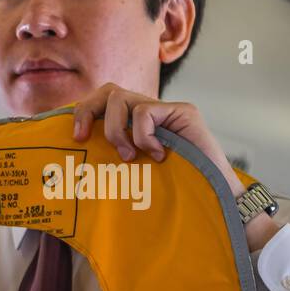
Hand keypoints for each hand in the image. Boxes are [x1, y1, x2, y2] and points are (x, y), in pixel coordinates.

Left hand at [69, 83, 244, 195]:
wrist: (214, 199)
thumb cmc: (174, 193)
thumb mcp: (132, 175)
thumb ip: (114, 160)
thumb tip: (79, 155)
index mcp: (137, 126)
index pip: (104, 102)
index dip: (84, 112)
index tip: (76, 138)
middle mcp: (151, 113)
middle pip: (108, 90)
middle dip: (88, 110)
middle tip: (83, 137)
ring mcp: (167, 110)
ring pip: (121, 98)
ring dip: (116, 130)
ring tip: (130, 156)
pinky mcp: (183, 111)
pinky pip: (144, 112)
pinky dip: (142, 136)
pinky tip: (158, 155)